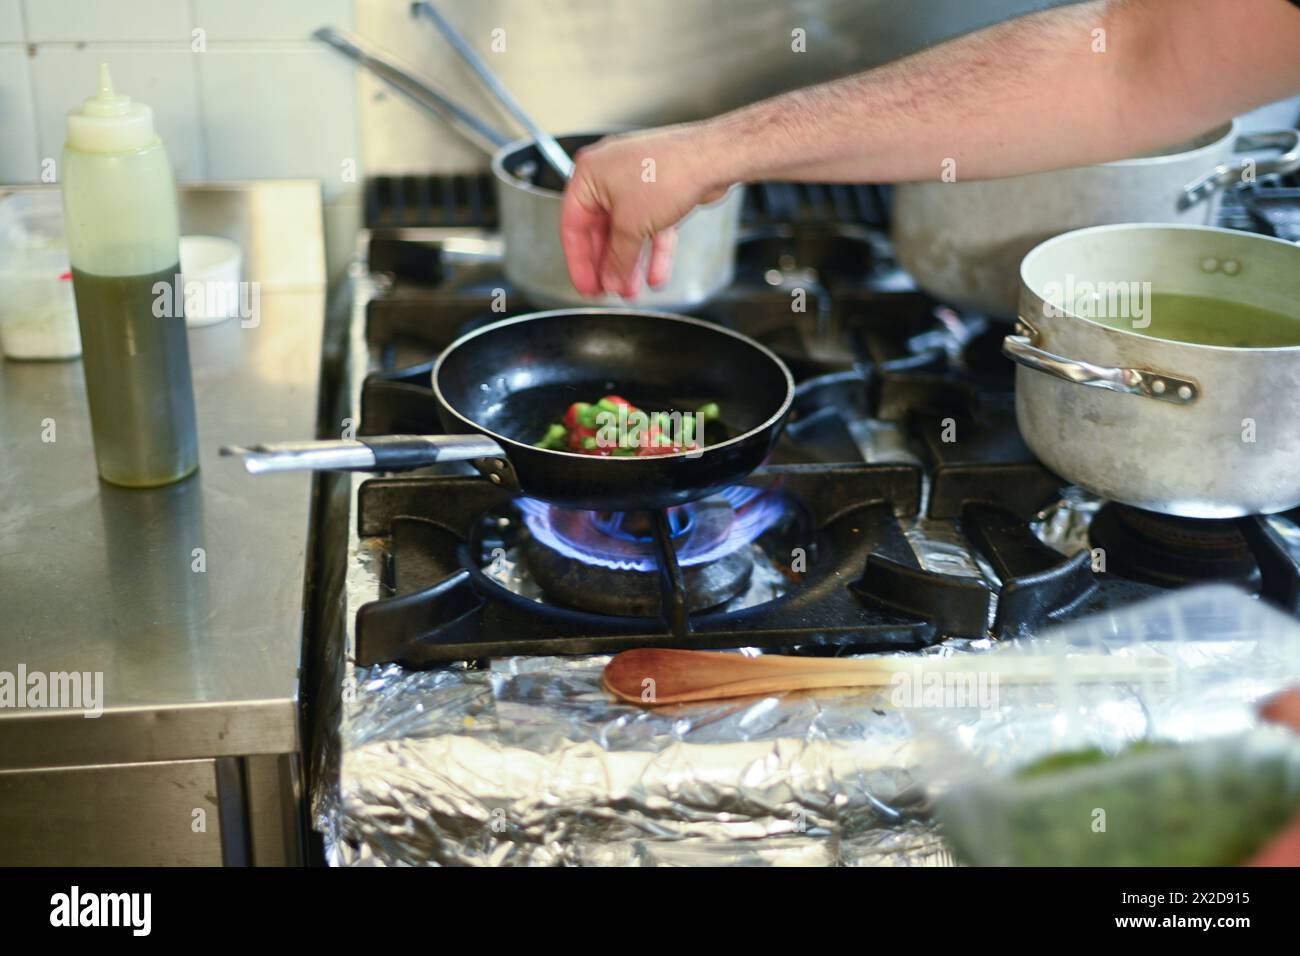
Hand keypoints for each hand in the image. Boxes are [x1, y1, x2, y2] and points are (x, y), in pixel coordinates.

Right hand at [559, 126, 730, 298]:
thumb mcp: (631, 226)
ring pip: (627, 232)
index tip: (586, 286)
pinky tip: (655, 275)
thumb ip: (617, 259)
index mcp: (589, 175)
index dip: (578, 262)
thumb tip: (610, 278)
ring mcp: (636, 182)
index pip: (572, 226)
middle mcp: (609, 175)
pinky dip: (652, 252)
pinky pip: (650, 228)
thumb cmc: (669, 172)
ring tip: (630, 289)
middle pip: (600, 231)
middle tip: (606, 290)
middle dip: (607, 265)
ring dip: (629, 263)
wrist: (712, 159)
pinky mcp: (659, 191)